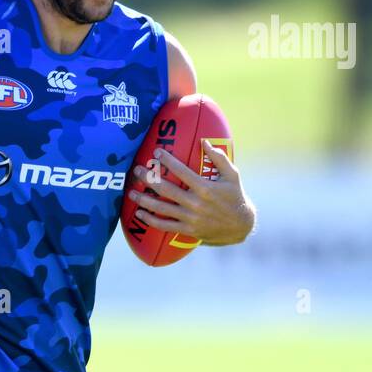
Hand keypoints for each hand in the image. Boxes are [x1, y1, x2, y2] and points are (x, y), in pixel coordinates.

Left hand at [127, 140, 254, 244]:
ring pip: (162, 208)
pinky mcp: (187, 229)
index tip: (157, 152)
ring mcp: (190, 218)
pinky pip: (165, 225)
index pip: (182, 172)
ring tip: (130, 193)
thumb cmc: (236, 197)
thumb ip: (219, 158)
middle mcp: (196, 203)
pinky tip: (139, 213)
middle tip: (137, 170)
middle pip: (166, 189)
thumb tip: (204, 141)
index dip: (168, 161)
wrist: (240, 227)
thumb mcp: (233, 176)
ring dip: (144, 200)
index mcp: (206, 188)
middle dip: (149, 179)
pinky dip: (150, 220)